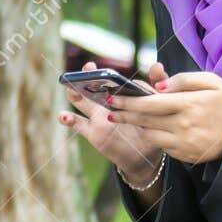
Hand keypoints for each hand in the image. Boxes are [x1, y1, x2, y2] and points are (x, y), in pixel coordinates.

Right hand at [58, 58, 167, 185]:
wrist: (146, 156)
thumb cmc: (153, 128)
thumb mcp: (159, 107)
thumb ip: (157, 86)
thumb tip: (157, 65)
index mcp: (123, 94)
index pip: (117, 81)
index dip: (115, 77)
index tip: (113, 75)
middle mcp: (109, 102)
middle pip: (94, 85)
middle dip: (90, 74)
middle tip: (89, 67)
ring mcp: (99, 117)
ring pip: (82, 101)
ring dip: (74, 92)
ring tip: (70, 85)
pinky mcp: (93, 132)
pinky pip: (79, 124)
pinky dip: (69, 119)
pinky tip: (63, 116)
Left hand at [103, 67, 221, 164]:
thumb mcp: (211, 81)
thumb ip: (183, 79)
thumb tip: (157, 86)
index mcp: (188, 104)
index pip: (149, 103)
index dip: (128, 101)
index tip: (113, 97)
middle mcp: (183, 125)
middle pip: (144, 120)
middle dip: (123, 114)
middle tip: (109, 110)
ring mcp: (183, 142)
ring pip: (149, 134)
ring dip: (136, 126)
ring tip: (125, 118)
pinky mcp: (184, 154)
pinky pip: (161, 145)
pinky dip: (154, 136)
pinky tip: (151, 129)